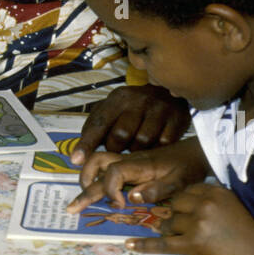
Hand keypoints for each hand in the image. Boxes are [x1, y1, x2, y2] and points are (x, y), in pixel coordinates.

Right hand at [68, 140, 203, 211]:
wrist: (196, 153)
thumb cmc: (188, 167)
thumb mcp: (179, 181)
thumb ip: (157, 189)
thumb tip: (131, 197)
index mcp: (139, 164)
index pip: (113, 173)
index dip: (110, 190)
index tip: (120, 206)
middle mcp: (129, 161)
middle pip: (97, 166)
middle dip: (84, 187)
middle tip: (73, 207)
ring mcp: (128, 162)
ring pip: (98, 163)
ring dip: (86, 179)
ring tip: (80, 199)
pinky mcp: (131, 165)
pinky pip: (106, 167)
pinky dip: (95, 176)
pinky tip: (92, 188)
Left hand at [72, 85, 189, 163]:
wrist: (166, 93)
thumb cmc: (132, 108)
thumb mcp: (111, 110)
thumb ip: (94, 129)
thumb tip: (78, 156)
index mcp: (118, 98)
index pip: (99, 123)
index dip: (87, 143)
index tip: (76, 160)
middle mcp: (138, 100)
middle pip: (121, 134)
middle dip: (116, 148)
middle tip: (118, 151)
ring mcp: (159, 108)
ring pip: (143, 140)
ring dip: (137, 151)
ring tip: (136, 149)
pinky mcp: (177, 118)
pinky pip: (164, 143)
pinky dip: (156, 150)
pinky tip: (154, 148)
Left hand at [127, 184, 253, 254]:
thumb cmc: (251, 235)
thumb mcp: (235, 206)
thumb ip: (214, 199)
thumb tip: (193, 198)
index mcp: (216, 191)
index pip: (188, 190)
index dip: (184, 202)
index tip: (183, 209)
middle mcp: (206, 202)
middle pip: (176, 203)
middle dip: (176, 215)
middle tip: (182, 225)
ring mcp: (199, 221)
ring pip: (170, 222)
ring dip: (171, 231)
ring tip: (180, 237)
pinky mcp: (195, 242)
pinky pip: (164, 243)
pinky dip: (146, 244)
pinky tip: (131, 244)